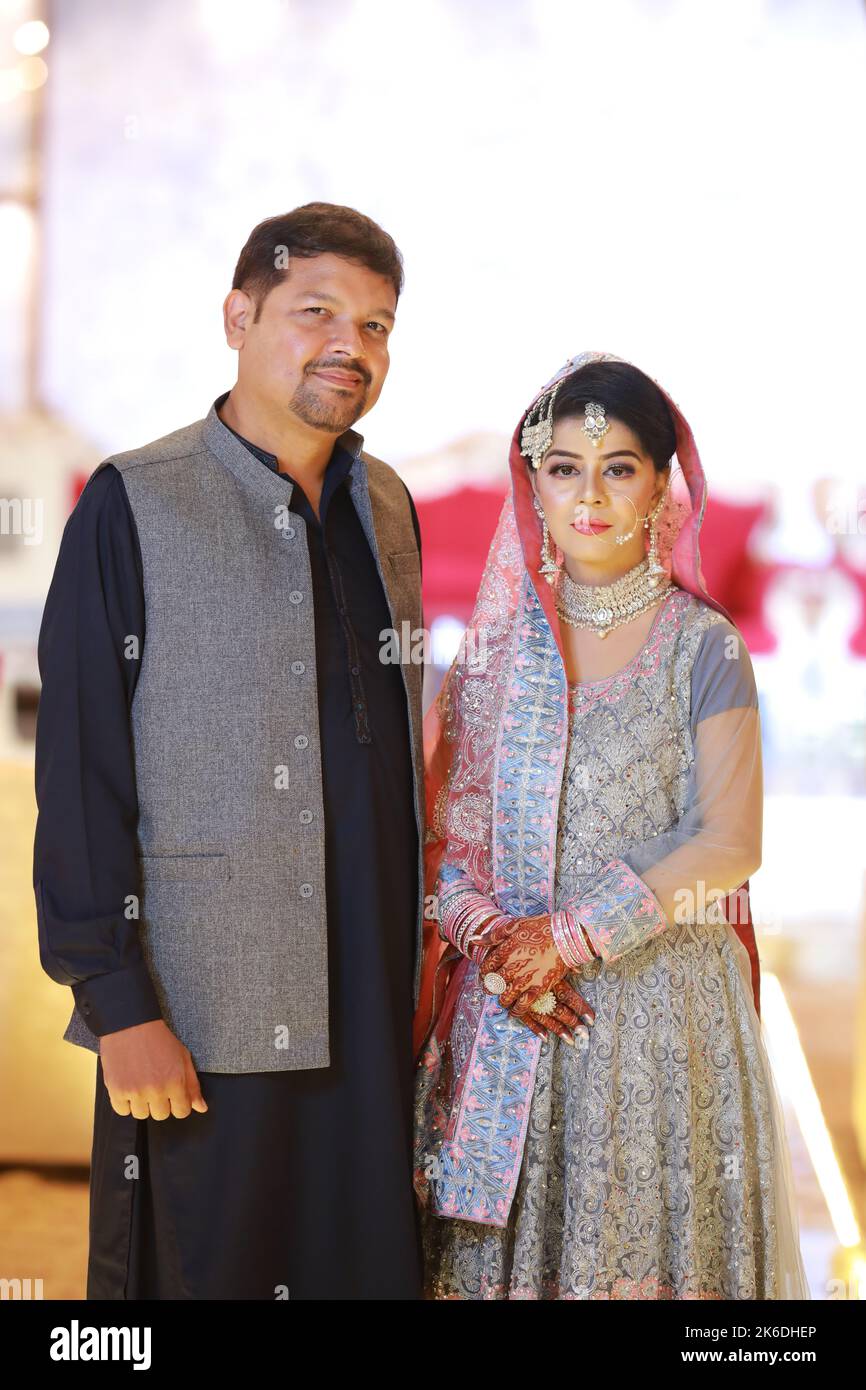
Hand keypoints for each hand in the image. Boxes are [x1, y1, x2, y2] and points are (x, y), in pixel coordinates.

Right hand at [99, 1019, 207, 1119]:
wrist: (131, 1025)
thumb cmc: (158, 1039)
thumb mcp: (183, 1057)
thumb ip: (192, 1085)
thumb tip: (201, 1108)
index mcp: (175, 1082)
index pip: (182, 1112)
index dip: (178, 1103)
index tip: (172, 1094)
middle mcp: (156, 1090)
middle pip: (161, 1115)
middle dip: (160, 1102)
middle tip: (155, 1084)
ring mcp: (135, 1092)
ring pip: (141, 1114)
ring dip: (142, 1103)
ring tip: (140, 1082)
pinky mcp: (116, 1091)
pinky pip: (122, 1111)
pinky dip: (124, 1102)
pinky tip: (128, 1085)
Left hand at [479, 915, 595, 1043]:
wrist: (567, 936)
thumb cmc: (542, 927)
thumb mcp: (516, 925)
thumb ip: (493, 935)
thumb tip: (472, 940)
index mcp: (505, 950)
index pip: (486, 967)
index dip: (484, 974)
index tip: (486, 975)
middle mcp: (512, 965)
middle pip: (493, 984)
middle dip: (491, 988)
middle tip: (493, 988)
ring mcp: (525, 978)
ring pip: (505, 997)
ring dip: (502, 1000)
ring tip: (505, 998)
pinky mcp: (538, 988)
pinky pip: (522, 1006)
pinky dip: (517, 1011)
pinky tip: (516, 1010)